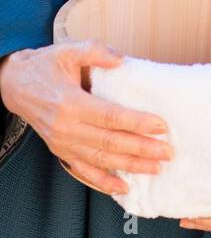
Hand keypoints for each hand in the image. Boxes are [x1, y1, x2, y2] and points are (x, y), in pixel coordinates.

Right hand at [0, 41, 173, 194]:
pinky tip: (122, 187)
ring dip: (129, 166)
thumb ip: (96, 52)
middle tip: (167, 152)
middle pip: (110, 142)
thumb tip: (122, 59)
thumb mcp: (68, 50)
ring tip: (155, 168)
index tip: (160, 126)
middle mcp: (66, 128)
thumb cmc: (44, 67)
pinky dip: (103, 182)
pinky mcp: (60, 151)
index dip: (137, 122)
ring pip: (100, 160)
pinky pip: (83, 171)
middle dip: (141, 149)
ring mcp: (62, 143)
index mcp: (70, 103)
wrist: (14, 85)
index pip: (110, 117)